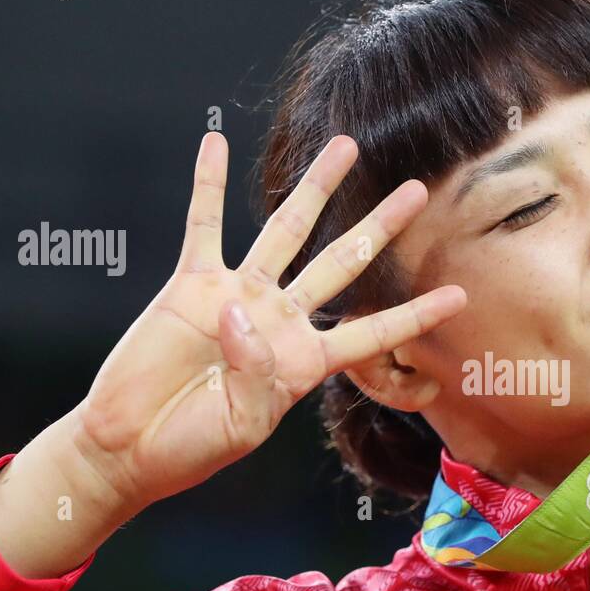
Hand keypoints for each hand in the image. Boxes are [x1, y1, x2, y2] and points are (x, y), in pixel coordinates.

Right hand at [71, 132, 465, 511]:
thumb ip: (257, 374)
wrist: (130, 444)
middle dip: (380, 227)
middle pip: (342, 263)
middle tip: (418, 189)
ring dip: (315, 187)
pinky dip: (207, 184)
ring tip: (344, 145)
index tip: (459, 295)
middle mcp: (281, 320)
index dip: (414, 315)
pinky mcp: (190, 283)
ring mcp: (238, 295)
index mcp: (305, 362)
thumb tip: (241, 311)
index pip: (373, 334)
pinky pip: (202, 224)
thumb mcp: (241, 426)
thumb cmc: (192, 446)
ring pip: (286, 229)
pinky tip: (216, 143)